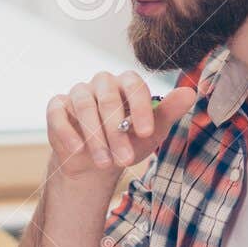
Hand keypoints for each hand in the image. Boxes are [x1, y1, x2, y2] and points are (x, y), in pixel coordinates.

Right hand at [45, 72, 195, 182]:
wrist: (97, 163)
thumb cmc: (128, 142)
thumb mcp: (151, 132)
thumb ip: (168, 112)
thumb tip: (190, 92)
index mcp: (126, 83)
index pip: (134, 85)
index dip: (140, 108)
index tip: (146, 133)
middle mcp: (101, 83)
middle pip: (107, 98)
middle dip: (117, 132)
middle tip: (126, 159)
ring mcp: (77, 93)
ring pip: (83, 105)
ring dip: (95, 136)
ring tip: (105, 162)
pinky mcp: (57, 107)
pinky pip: (58, 113)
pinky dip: (67, 132)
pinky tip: (78, 150)